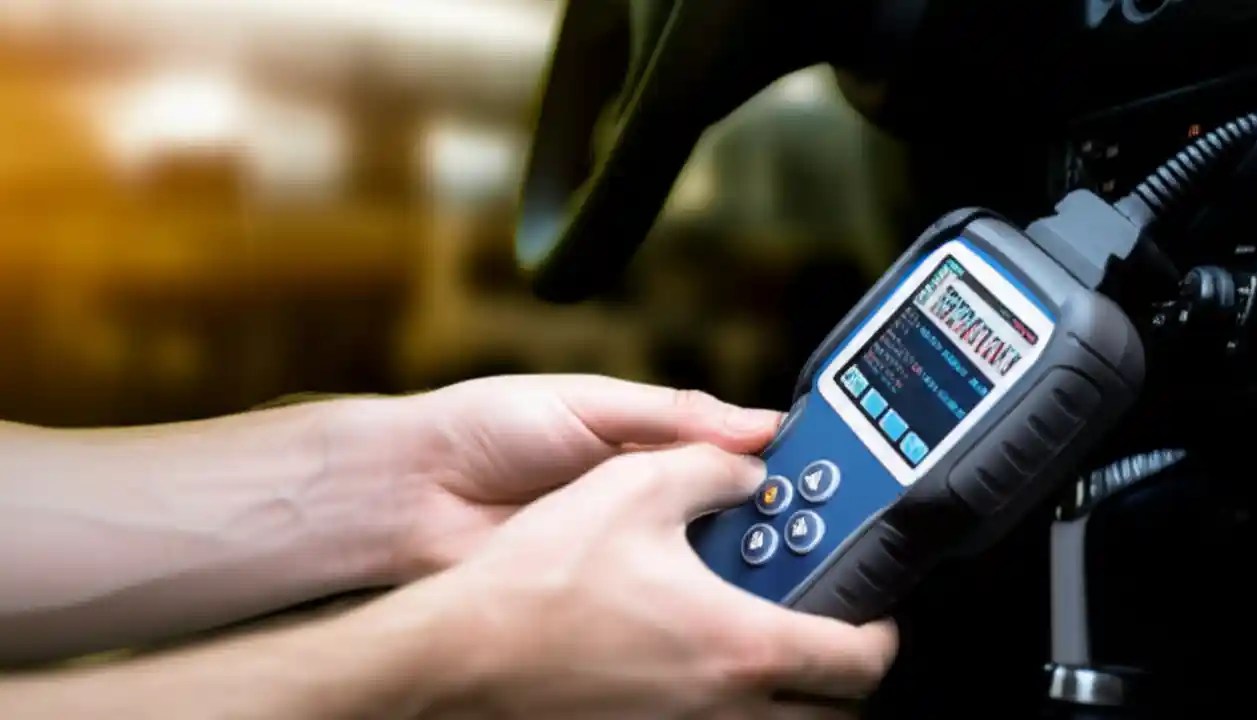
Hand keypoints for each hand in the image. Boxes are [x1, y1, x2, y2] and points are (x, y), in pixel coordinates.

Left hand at [327, 375, 781, 580]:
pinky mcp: (596, 597)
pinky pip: (655, 603)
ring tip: (782, 581)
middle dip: (770, 531)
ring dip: (736, 574)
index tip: (829, 487)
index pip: (732, 459)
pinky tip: (721, 613)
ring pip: (699, 569)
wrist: (409, 492)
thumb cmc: (486, 426)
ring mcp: (618, 554)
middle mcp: (639, 501)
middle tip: (818, 546)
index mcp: (645, 446)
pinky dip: (689, 608)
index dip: (778, 472)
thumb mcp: (589, 402)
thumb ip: (673, 414)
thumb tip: (756, 424)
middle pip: (726, 521)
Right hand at [353, 443, 898, 719]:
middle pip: (834, 716)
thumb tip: (747, 469)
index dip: (882, 632)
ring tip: (757, 638)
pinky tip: (690, 658)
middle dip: (843, 673)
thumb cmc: (542, 578)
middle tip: (825, 629)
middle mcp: (725, 709)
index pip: (861, 661)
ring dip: (787, 692)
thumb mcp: (634, 486)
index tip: (872, 611)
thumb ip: (712, 467)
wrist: (462, 653)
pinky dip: (728, 705)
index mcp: (741, 645)